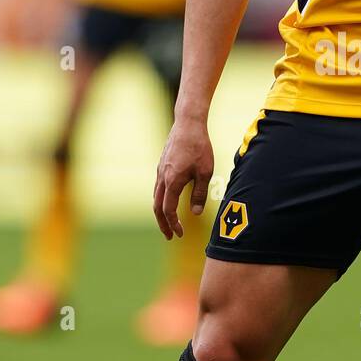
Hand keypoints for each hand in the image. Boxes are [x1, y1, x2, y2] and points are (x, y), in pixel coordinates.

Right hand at [153, 119, 213, 238]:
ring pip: (156, 197)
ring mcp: (160, 171)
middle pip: (157, 206)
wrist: (188, 124)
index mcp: (172, 181)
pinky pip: (158, 187)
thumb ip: (199, 194)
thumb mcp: (205, 172)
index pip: (168, 209)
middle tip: (170, 236)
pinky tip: (169, 201)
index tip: (180, 234)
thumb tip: (195, 213)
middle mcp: (162, 178)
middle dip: (163, 223)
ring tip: (169, 222)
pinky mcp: (162, 165)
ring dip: (161, 212)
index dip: (173, 224)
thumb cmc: (199, 147)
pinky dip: (161, 200)